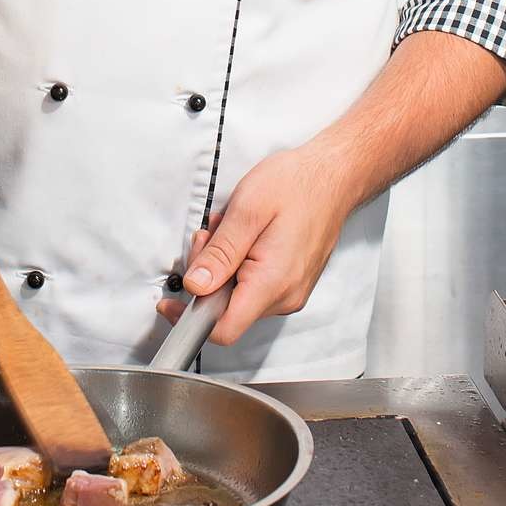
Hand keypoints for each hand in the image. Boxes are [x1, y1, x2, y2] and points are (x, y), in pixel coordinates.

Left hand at [155, 143, 350, 345]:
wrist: (334, 176)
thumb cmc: (298, 184)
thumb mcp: (248, 210)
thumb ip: (220, 253)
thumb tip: (195, 286)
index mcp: (272, 282)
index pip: (223, 329)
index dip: (189, 319)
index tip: (170, 302)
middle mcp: (285, 296)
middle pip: (226, 310)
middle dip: (206, 276)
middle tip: (209, 236)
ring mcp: (291, 291)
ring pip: (238, 295)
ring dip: (223, 266)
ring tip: (231, 228)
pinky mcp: (292, 282)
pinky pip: (254, 285)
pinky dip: (240, 264)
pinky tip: (246, 236)